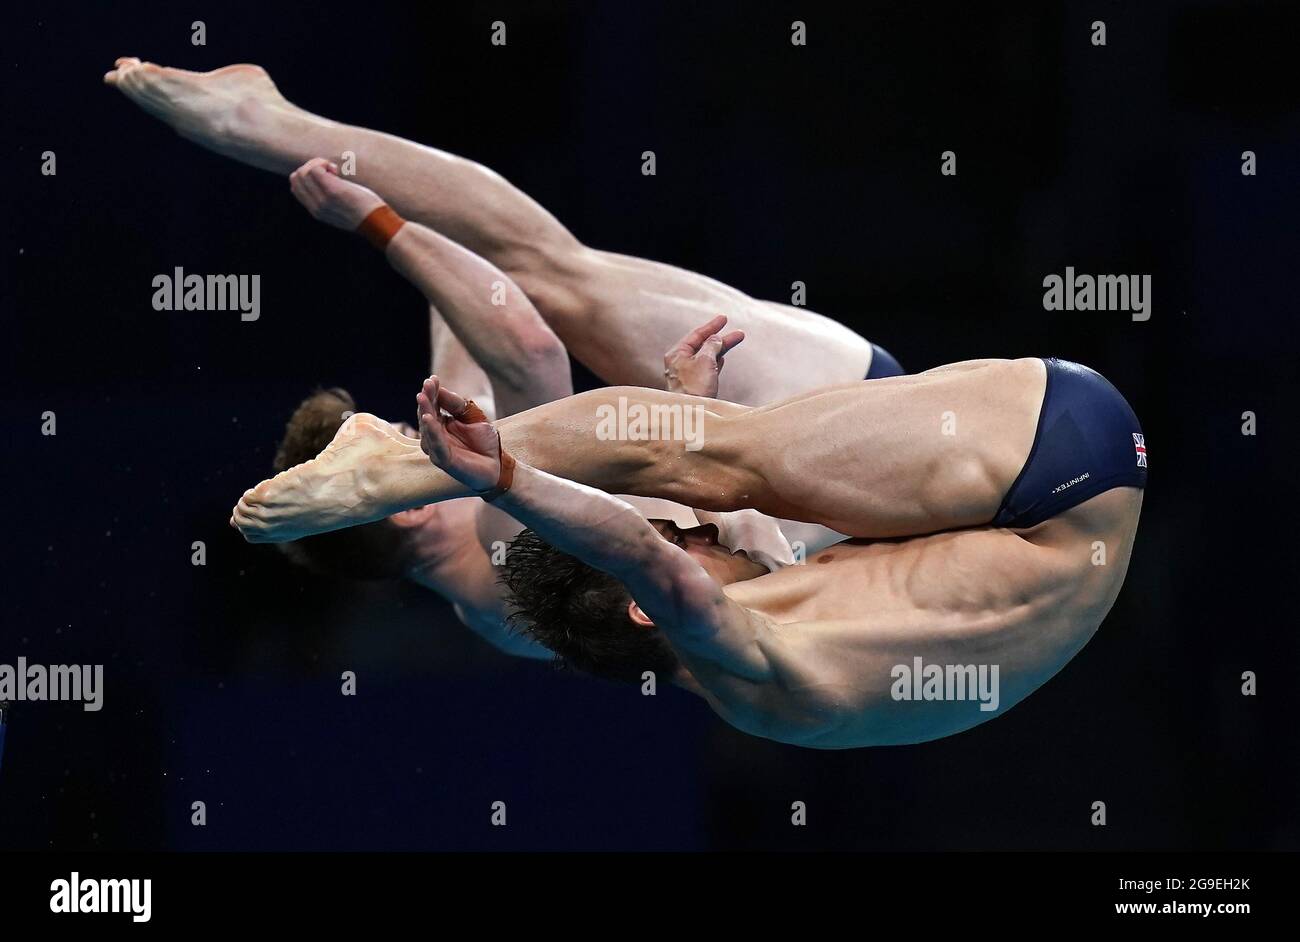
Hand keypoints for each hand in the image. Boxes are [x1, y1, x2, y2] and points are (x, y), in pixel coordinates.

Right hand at [289, 157, 384, 229]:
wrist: (377, 223)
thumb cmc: (365, 213)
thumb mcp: (342, 209)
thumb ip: (329, 200)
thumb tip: (327, 178)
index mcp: (316, 211)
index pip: (295, 187)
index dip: (307, 176)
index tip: (326, 178)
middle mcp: (316, 207)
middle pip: (296, 177)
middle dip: (310, 168)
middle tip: (330, 172)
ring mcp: (323, 199)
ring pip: (303, 172)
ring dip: (317, 164)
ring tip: (334, 171)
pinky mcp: (332, 191)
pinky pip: (315, 169)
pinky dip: (323, 163)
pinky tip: (336, 169)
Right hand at [416, 375, 501, 491]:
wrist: (498, 465)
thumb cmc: (484, 441)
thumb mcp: (472, 416)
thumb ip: (456, 404)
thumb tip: (439, 389)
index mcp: (441, 424)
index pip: (433, 406)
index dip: (432, 392)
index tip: (432, 378)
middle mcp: (435, 436)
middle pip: (427, 415)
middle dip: (426, 400)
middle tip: (426, 385)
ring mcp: (438, 449)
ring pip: (428, 430)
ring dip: (425, 413)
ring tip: (423, 398)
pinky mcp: (444, 461)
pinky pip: (436, 445)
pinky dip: (432, 432)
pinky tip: (429, 418)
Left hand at [663, 314, 744, 397]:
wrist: (691, 415)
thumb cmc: (695, 387)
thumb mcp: (705, 361)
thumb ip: (711, 346)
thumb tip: (715, 338)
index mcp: (677, 354)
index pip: (695, 335)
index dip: (711, 326)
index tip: (725, 318)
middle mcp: (680, 363)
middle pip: (703, 345)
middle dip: (721, 338)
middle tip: (739, 333)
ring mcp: (687, 375)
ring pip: (707, 357)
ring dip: (721, 349)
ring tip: (736, 340)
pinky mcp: (695, 386)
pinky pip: (707, 369)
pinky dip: (716, 362)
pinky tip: (723, 358)